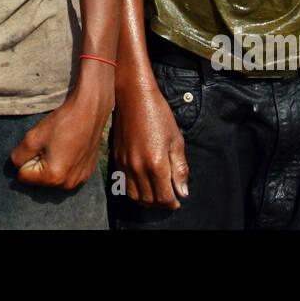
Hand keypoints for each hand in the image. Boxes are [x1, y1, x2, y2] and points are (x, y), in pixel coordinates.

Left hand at [10, 84, 112, 189]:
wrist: (90, 111)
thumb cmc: (62, 122)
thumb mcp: (32, 137)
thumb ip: (18, 156)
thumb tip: (17, 165)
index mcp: (53, 176)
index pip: (23, 176)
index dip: (25, 159)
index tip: (38, 145)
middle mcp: (68, 184)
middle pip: (39, 179)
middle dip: (38, 163)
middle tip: (49, 144)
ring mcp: (80, 179)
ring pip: (53, 177)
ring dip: (51, 164)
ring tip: (60, 146)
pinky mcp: (87, 173)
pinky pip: (67, 174)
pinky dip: (65, 163)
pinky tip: (70, 148)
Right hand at [111, 76, 188, 208]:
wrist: (133, 96)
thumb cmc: (158, 114)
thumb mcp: (176, 140)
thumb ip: (180, 168)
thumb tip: (182, 191)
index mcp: (156, 163)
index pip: (164, 197)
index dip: (173, 203)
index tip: (178, 200)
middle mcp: (138, 167)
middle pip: (149, 200)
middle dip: (161, 204)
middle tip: (170, 198)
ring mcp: (125, 164)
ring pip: (135, 196)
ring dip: (147, 201)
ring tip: (157, 195)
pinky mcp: (116, 159)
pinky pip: (124, 184)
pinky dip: (135, 191)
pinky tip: (144, 185)